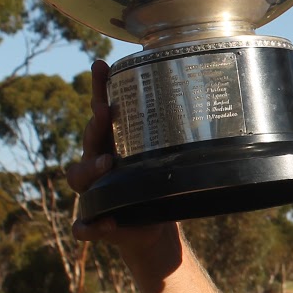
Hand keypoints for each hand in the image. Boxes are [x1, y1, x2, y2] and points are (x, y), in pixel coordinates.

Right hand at [66, 61, 175, 252]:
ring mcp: (93, 192)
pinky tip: (99, 223)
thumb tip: (215, 101)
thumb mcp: (168, 159)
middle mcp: (97, 164)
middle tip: (105, 111)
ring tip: (106, 164)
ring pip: (77, 177)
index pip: (101, 111)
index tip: (100, 65)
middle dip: (95, 125)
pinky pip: (84, 226)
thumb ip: (180, 137)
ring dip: (89, 168)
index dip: (97, 88)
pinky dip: (88, 225)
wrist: (151, 227)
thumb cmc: (157, 185)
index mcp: (113, 143)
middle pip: (89, 140)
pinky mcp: (96, 223)